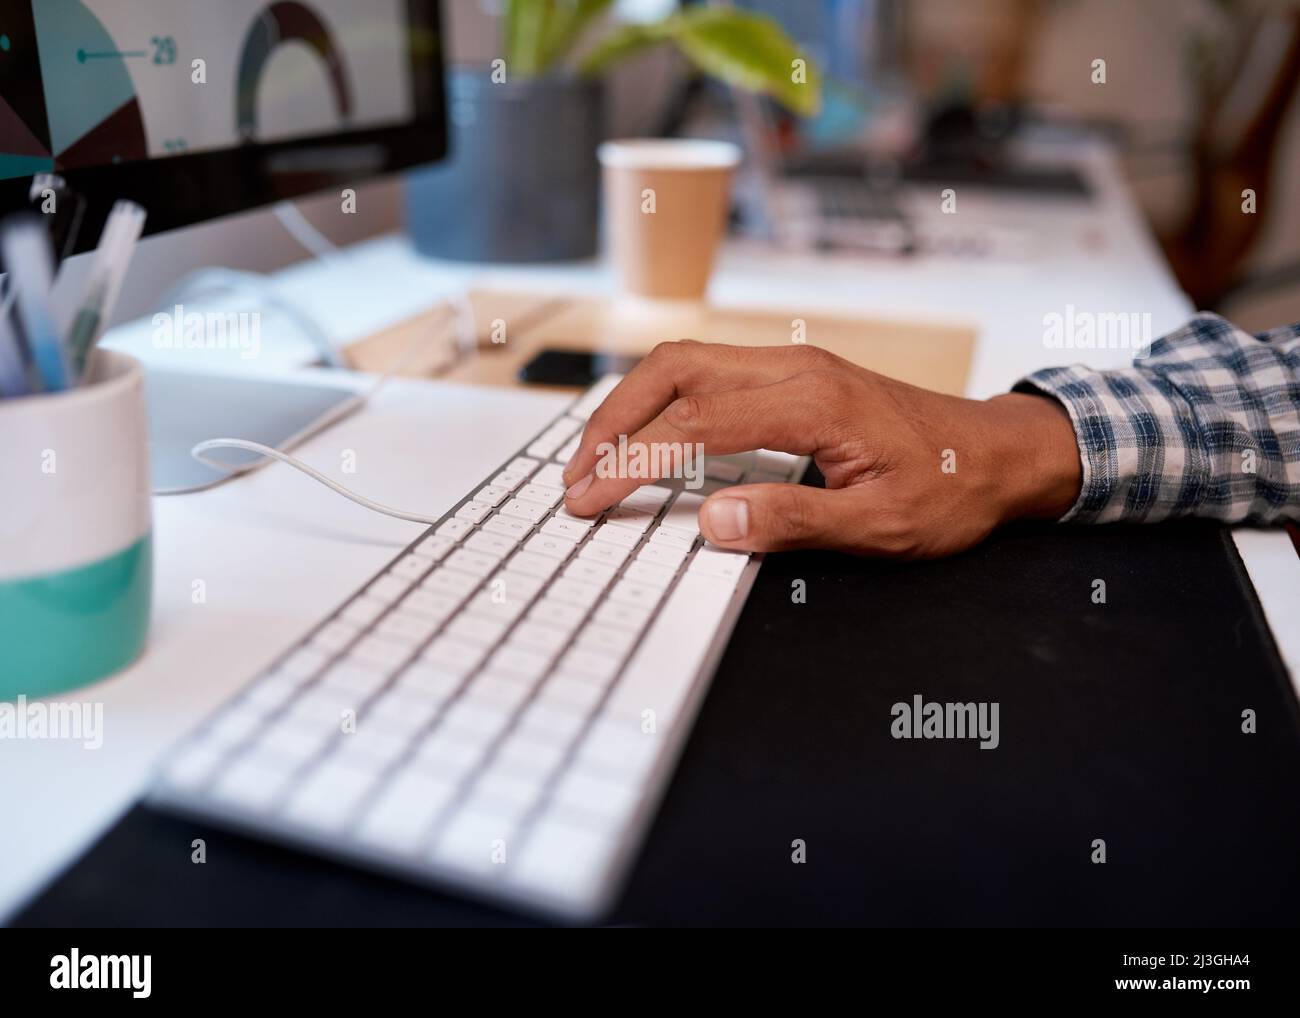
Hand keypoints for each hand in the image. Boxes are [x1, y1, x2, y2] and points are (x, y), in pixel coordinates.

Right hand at [560, 342, 1081, 557]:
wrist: (999, 452)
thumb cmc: (950, 489)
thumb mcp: (880, 526)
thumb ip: (793, 521)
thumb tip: (712, 521)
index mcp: (811, 403)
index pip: (692, 426)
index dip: (630, 463)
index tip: (588, 498)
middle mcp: (794, 368)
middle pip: (673, 371)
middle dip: (612, 422)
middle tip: (575, 475)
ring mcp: (793, 363)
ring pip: (686, 362)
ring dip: (632, 404)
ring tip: (596, 455)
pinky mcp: (795, 374)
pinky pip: (710, 370)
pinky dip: (664, 397)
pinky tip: (649, 431)